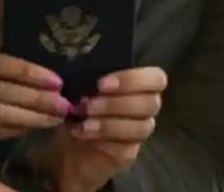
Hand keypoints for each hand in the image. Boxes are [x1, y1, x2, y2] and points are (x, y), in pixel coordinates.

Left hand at [44, 67, 167, 191]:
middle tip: (89, 103)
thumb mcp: (78, 89)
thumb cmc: (77, 108)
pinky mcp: (128, 153)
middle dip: (117, 103)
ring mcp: (138, 132)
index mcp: (138, 86)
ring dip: (110, 123)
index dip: (134, 80)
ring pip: (142, 127)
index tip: (102, 84)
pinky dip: (103, 140)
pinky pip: (127, 148)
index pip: (157, 79)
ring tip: (84, 122)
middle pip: (151, 103)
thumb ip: (87, 77)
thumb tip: (81, 70)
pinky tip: (82, 133)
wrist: (66, 144)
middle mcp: (144, 108)